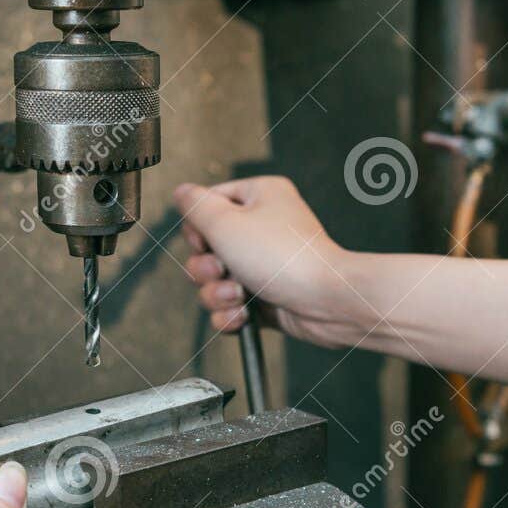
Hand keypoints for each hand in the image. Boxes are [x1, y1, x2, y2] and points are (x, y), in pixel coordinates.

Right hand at [174, 176, 364, 347]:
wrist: (325, 301)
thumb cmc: (283, 257)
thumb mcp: (226, 222)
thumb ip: (195, 206)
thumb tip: (181, 192)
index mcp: (260, 197)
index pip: (209, 204)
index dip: (198, 227)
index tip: (204, 240)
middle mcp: (263, 227)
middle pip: (207, 247)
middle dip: (205, 267)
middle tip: (221, 270)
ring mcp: (265, 265)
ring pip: (215, 280)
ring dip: (216, 293)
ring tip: (237, 295)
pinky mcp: (267, 297)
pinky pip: (231, 306)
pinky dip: (231, 313)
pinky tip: (242, 316)